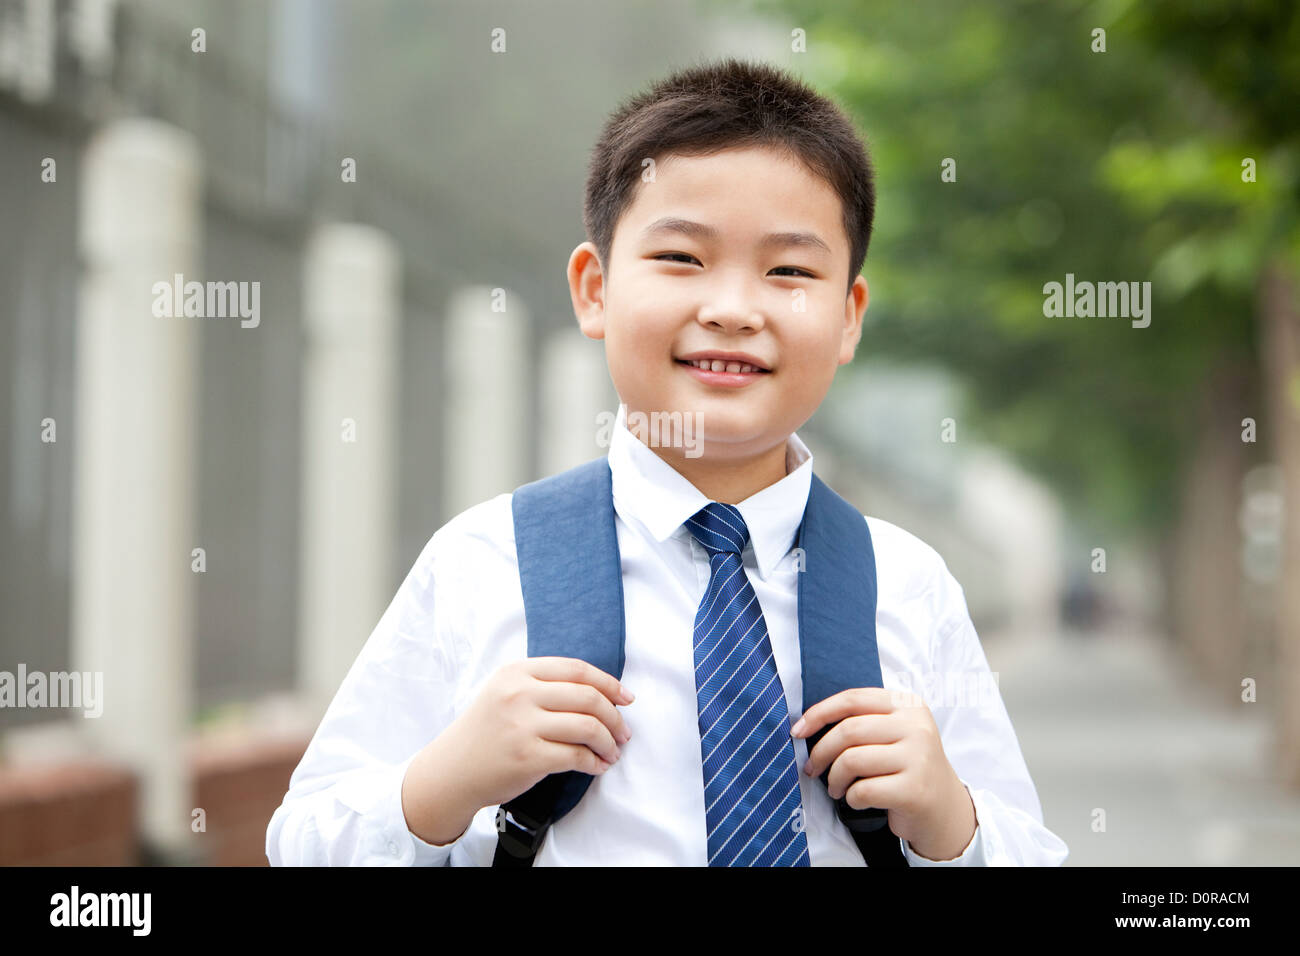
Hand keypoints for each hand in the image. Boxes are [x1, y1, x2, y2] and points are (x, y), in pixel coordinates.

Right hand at [446, 656, 634, 808]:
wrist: (452, 770)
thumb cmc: (486, 732)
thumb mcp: (505, 693)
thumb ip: (543, 685)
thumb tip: (601, 693)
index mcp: (517, 673)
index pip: (576, 669)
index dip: (608, 683)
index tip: (626, 698)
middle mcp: (520, 694)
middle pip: (587, 697)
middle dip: (614, 716)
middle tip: (623, 732)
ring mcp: (523, 725)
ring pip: (587, 726)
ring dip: (609, 741)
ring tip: (613, 752)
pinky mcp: (528, 757)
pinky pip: (576, 756)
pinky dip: (594, 762)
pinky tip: (598, 766)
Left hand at [791, 687, 976, 860]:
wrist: (944, 809)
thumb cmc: (906, 768)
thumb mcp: (893, 734)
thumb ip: (862, 721)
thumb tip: (806, 724)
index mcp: (908, 705)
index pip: (853, 699)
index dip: (819, 713)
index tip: (797, 731)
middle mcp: (917, 727)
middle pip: (848, 731)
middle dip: (821, 752)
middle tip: (813, 769)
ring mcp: (919, 758)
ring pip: (852, 761)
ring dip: (834, 779)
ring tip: (836, 788)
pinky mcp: (915, 790)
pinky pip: (863, 790)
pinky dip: (851, 798)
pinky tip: (857, 800)